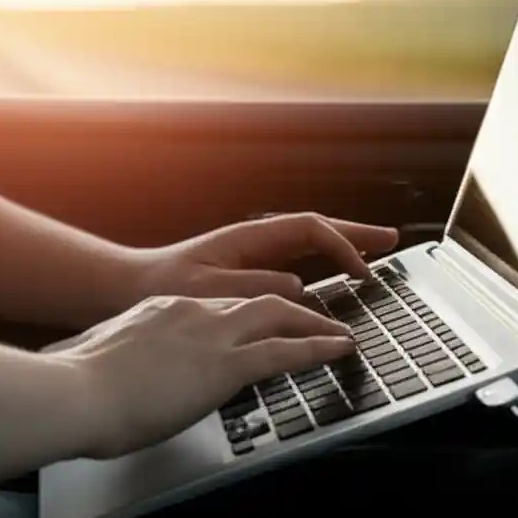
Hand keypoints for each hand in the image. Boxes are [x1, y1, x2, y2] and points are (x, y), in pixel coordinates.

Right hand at [47, 294, 354, 458]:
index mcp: (162, 310)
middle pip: (258, 302)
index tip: (266, 323)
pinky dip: (319, 348)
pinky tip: (340, 350)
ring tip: (339, 335)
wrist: (71, 395)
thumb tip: (117, 377)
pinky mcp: (225, 364)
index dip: (249, 315)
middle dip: (295, 310)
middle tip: (319, 320)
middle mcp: (192, 312)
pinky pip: (286, 351)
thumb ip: (120, 361)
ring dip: (315, 325)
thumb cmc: (74, 389)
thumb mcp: (99, 361)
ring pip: (280, 316)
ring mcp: (211, 335)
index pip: (220, 306)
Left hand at [133, 213, 399, 303]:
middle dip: (357, 233)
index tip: (360, 272)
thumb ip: (255, 286)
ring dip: (345, 243)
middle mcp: (255, 240)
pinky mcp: (248, 270)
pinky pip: (298, 258)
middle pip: (318, 228)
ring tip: (376, 250)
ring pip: (310, 241)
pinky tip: (336, 271)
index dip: (341, 246)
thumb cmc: (162, 288)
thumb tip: (300, 285)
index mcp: (249, 238)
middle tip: (392, 239)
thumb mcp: (208, 289)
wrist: (125, 287)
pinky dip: (325, 258)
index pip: (310, 230)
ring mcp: (253, 253)